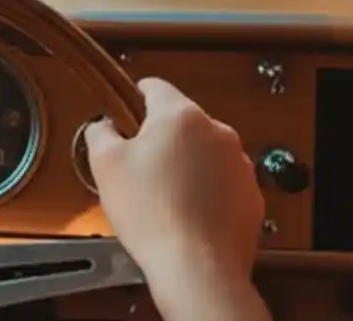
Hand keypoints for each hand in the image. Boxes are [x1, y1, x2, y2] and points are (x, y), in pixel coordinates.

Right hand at [85, 78, 268, 320]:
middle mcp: (218, 132)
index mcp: (180, 116)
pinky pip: (221, 183)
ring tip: (162, 197)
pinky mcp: (251, 195)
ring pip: (203, 153)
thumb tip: (105, 125)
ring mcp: (240, 164)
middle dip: (159, 139)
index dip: (133, 96)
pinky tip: (186, 214)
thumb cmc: (150, 212)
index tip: (122, 111)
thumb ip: (100, 132)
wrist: (196, 265)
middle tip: (136, 168)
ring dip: (184, 165)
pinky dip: (205, 191)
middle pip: (180, 123)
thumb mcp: (105, 164)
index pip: (155, 87)